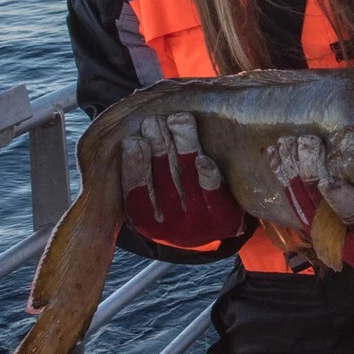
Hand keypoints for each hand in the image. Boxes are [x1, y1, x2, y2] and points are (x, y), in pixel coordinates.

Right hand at [121, 113, 246, 249]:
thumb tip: (130, 133)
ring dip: (183, 148)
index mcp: (147, 223)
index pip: (136, 196)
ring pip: (189, 180)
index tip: (131, 140)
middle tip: (153, 121)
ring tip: (177, 120)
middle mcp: (171, 226)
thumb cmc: (176, 203)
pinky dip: (207, 176)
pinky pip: (215, 196)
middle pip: (163, 181)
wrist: (214, 233)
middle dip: (158, 147)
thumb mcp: (153, 198)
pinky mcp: (223, 217)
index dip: (132, 168)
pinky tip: (202, 158)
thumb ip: (141, 174)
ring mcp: (199, 222)